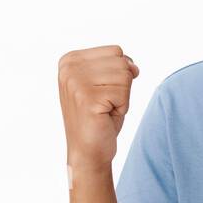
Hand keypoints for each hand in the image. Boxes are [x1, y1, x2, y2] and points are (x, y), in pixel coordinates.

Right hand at [58, 45, 139, 171]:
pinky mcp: (87, 98)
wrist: (88, 150)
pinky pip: (124, 93)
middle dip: (122, 86)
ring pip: (125, 76)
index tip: (102, 92)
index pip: (115, 51)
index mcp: (70, 59)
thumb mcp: (108, 83)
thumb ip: (118, 66)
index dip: (118, 75)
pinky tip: (105, 116)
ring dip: (122, 97)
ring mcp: (76, 82)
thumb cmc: (100, 117)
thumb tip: (134, 67)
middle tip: (105, 103)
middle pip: (121, 62)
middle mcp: (69, 67)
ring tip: (105, 109)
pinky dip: (122, 107)